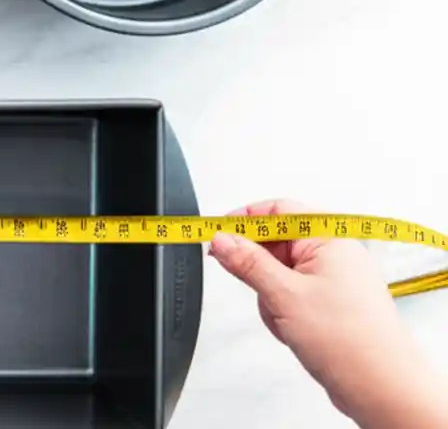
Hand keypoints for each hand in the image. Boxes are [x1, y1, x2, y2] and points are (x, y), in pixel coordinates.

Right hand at [209, 199, 445, 428]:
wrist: (381, 387)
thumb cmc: (349, 340)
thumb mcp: (284, 295)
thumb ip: (248, 263)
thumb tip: (222, 239)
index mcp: (330, 239)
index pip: (278, 211)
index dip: (244, 219)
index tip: (217, 233)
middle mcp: (334, 254)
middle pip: (277, 242)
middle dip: (258, 267)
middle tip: (250, 284)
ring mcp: (333, 279)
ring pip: (280, 272)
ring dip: (271, 294)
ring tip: (283, 318)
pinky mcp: (330, 303)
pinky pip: (291, 294)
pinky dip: (282, 309)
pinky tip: (291, 328)